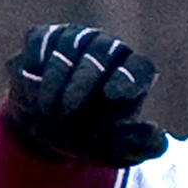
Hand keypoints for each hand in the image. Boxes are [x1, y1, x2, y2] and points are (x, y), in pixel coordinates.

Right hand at [2, 24, 166, 166]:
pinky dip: (34, 60)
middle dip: (84, 80)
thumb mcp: (121, 151)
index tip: (113, 96)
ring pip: (68, 45)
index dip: (128, 79)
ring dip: (55, 78)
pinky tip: (31, 83)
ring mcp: (76, 38)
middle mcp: (108, 49)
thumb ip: (143, 146)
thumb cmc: (94, 139)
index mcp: (135, 73)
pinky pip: (39, 39)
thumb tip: (156, 133)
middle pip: (102, 51)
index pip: (139, 68)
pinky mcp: (44, 36)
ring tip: (47, 110)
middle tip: (70, 109)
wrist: (50, 131)